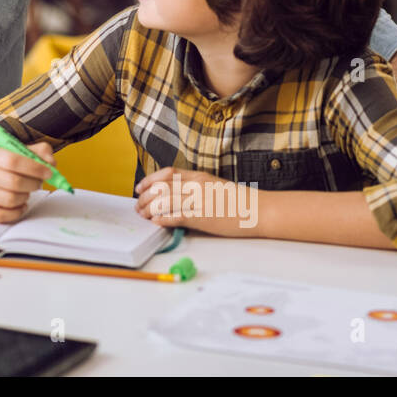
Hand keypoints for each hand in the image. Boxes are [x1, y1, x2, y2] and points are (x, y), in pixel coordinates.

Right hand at [0, 138, 53, 223]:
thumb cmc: (3, 165)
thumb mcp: (18, 152)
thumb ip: (39, 152)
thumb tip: (51, 164)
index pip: (14, 161)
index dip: (35, 168)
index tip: (48, 172)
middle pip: (14, 182)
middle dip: (33, 184)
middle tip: (38, 183)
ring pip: (11, 200)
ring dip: (25, 197)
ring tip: (26, 191)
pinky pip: (4, 215)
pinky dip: (18, 211)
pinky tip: (20, 203)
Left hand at [134, 167, 254, 237]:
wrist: (258, 210)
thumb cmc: (239, 200)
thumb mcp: (214, 185)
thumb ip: (195, 186)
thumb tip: (175, 194)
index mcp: (199, 176)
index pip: (166, 173)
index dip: (149, 180)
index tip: (140, 188)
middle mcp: (196, 186)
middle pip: (161, 188)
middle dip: (145, 197)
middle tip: (138, 207)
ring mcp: (199, 201)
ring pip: (164, 201)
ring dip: (150, 209)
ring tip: (143, 216)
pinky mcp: (203, 217)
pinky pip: (176, 216)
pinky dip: (163, 219)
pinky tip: (156, 222)